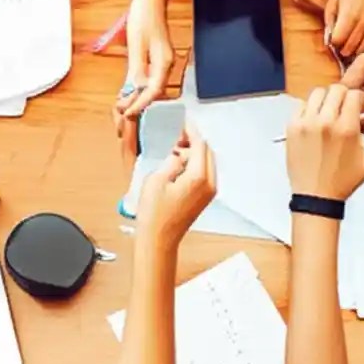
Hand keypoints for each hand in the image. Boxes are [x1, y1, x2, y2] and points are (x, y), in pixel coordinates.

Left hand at [116, 5, 174, 136]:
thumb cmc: (143, 16)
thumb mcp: (136, 44)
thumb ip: (136, 69)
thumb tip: (134, 89)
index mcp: (164, 62)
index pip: (153, 91)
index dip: (140, 104)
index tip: (128, 112)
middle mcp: (166, 64)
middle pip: (153, 92)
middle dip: (138, 104)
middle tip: (122, 114)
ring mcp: (163, 61)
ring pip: (151, 86)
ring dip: (137, 97)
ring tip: (123, 106)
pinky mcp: (157, 58)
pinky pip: (149, 78)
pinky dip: (138, 86)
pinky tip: (129, 91)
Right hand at [135, 123, 216, 250]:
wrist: (159, 240)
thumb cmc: (154, 214)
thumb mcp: (157, 179)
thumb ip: (172, 161)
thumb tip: (180, 152)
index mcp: (199, 177)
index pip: (200, 145)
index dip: (191, 131)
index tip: (183, 123)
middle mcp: (209, 184)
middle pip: (208, 152)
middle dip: (194, 141)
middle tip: (177, 135)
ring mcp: (209, 192)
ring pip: (207, 162)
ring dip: (194, 153)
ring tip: (176, 149)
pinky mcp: (205, 198)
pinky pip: (205, 173)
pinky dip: (195, 164)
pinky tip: (179, 164)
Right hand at [285, 0, 345, 13]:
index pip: (334, 6)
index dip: (343, 7)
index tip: (352, 5)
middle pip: (325, 10)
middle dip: (335, 8)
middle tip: (347, 4)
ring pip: (318, 9)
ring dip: (327, 6)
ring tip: (337, 0)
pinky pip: (311, 5)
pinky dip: (319, 2)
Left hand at [287, 84, 363, 200]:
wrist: (315, 197)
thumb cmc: (342, 181)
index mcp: (347, 129)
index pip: (353, 94)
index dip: (359, 97)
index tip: (358, 104)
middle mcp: (326, 123)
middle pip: (335, 89)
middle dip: (343, 95)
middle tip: (344, 107)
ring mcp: (306, 124)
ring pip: (317, 93)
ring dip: (325, 99)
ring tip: (329, 111)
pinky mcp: (292, 128)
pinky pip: (300, 105)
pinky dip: (308, 108)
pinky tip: (315, 119)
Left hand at [325, 0, 363, 57]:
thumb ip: (330, 19)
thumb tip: (329, 38)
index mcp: (349, 15)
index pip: (338, 41)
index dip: (333, 42)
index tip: (333, 39)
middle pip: (351, 48)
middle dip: (343, 48)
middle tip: (341, 44)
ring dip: (356, 49)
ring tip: (352, 44)